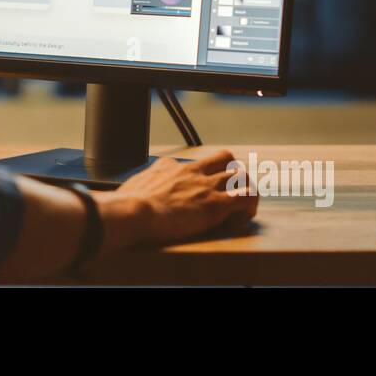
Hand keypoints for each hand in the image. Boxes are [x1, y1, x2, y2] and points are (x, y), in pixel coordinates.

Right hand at [97, 150, 256, 249]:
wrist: (132, 211)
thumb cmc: (126, 206)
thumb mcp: (131, 188)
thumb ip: (138, 188)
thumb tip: (130, 195)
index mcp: (169, 167)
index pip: (191, 164)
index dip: (198, 177)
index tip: (196, 193)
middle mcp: (191, 171)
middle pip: (223, 157)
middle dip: (231, 171)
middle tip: (228, 191)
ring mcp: (205, 186)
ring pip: (240, 175)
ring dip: (243, 189)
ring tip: (240, 207)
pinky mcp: (215, 203)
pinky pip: (246, 197)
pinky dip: (249, 206)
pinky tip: (241, 218)